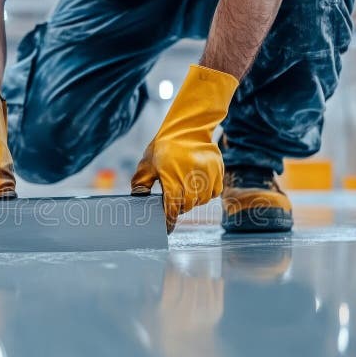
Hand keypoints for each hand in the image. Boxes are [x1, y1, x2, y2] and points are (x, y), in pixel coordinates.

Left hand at [131, 65, 238, 232]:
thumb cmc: (164, 147)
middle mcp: (191, 180)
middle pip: (187, 206)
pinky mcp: (218, 172)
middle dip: (180, 207)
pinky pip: (214, 193)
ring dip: (194, 200)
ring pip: (202, 201)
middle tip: (174, 200)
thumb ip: (140, 185)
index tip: (167, 229)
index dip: (169, 222)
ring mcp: (207, 176)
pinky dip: (207, 193)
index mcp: (172, 180)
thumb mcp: (146, 165)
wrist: (187, 128)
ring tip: (186, 190)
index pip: (171, 209)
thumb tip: (137, 200)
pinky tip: (198, 186)